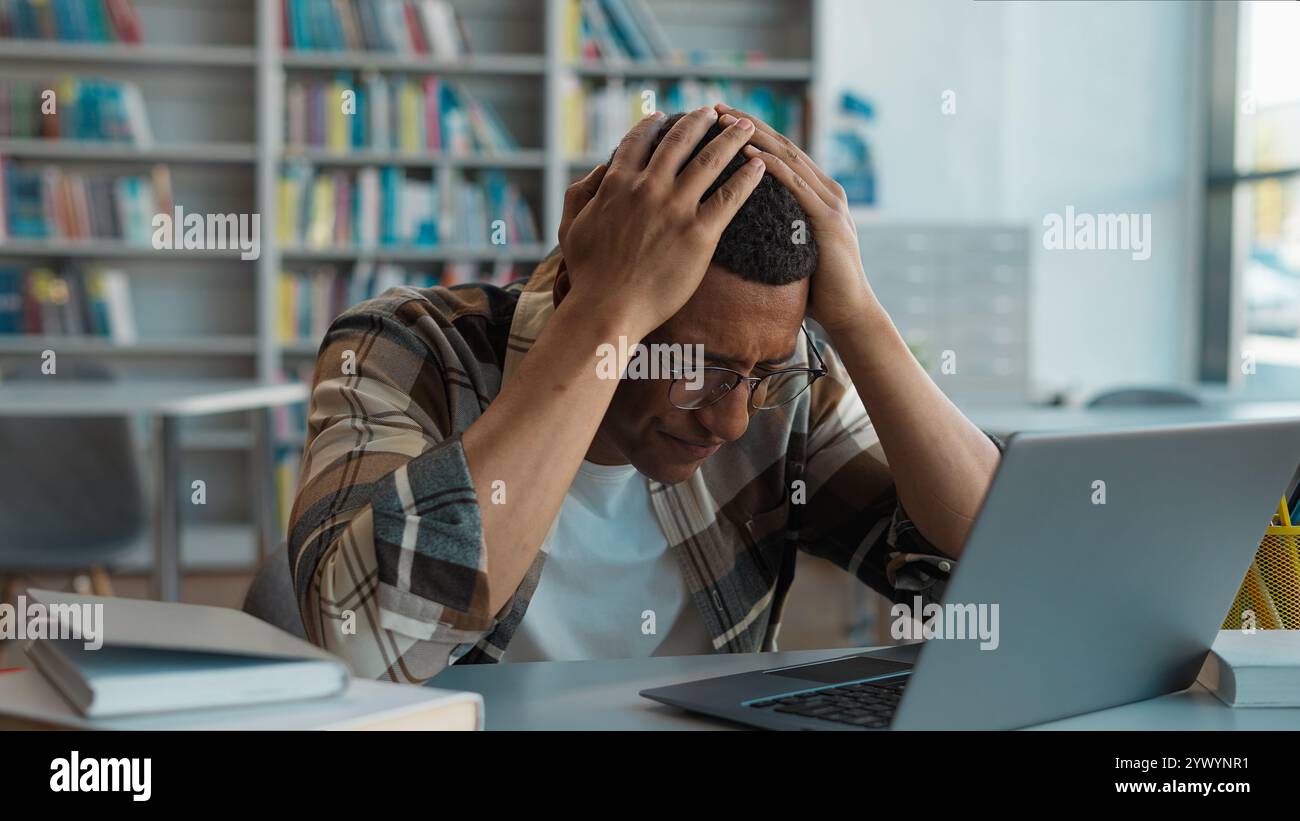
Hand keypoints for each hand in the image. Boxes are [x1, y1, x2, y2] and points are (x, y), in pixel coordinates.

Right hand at [558, 107, 765, 336]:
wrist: (608, 308)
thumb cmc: (588, 275)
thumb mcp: (569, 227)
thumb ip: (580, 193)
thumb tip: (598, 171)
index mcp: (616, 184)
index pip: (638, 140)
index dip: (654, 123)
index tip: (666, 115)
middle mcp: (648, 188)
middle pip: (680, 141)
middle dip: (700, 120)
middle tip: (715, 111)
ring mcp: (676, 208)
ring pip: (710, 160)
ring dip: (731, 138)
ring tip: (746, 126)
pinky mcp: (700, 233)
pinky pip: (730, 196)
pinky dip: (747, 177)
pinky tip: (760, 165)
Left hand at [714, 103, 873, 335]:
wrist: (848, 313)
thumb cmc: (814, 288)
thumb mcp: (787, 248)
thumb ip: (771, 228)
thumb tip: (732, 225)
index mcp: (815, 193)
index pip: (777, 152)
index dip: (747, 131)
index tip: (715, 118)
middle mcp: (825, 189)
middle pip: (781, 146)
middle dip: (746, 124)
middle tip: (714, 106)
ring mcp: (830, 202)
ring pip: (788, 159)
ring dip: (755, 137)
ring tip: (724, 121)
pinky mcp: (829, 220)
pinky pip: (796, 187)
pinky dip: (772, 168)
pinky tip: (750, 154)